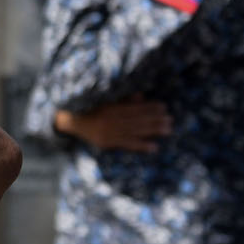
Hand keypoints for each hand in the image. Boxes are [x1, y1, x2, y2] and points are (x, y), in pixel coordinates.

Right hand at [55, 99, 173, 152]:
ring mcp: (110, 132)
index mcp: (111, 108)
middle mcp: (111, 120)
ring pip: (135, 131)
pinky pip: (127, 145)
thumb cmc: (92, 112)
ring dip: (152, 130)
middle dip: (155, 119)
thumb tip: (141, 96)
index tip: (163, 107)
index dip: (150, 107)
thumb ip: (123, 101)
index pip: (134, 108)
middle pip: (137, 119)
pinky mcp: (108, 143)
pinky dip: (141, 146)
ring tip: (167, 130)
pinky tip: (153, 147)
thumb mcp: (106, 103)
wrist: (73, 124)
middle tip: (170, 119)